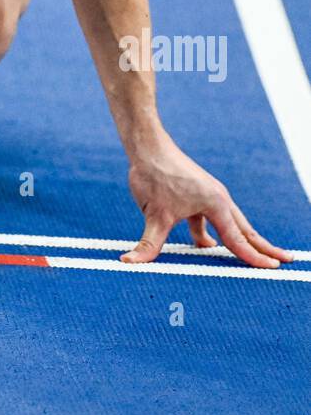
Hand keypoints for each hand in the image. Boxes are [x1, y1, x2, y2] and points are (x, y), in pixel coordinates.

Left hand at [122, 136, 291, 267]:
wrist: (147, 146)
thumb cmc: (154, 176)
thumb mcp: (154, 215)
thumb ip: (148, 243)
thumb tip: (130, 263)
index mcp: (216, 204)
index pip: (238, 239)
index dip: (254, 257)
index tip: (272, 269)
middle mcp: (218, 199)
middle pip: (245, 230)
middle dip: (264, 247)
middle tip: (285, 261)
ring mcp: (209, 195)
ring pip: (230, 224)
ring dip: (242, 240)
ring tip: (257, 255)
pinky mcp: (196, 194)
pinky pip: (209, 219)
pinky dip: (209, 233)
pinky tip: (205, 245)